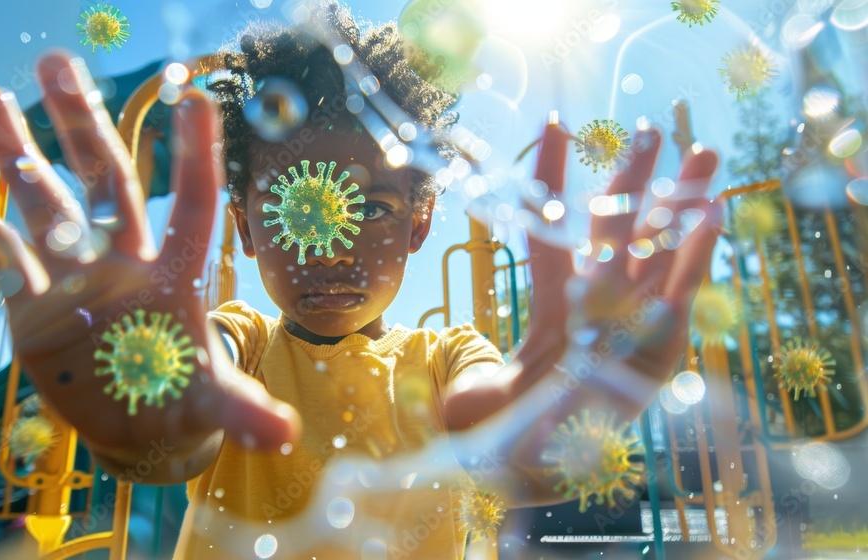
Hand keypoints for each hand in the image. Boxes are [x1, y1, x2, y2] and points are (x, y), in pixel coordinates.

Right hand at [0, 52, 299, 458]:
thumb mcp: (212, 402)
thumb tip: (284, 436)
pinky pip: (4, 253)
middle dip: (81, 125)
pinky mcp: (36, 302)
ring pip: (46, 202)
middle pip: (106, 181)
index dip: (196, 156)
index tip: (197, 98)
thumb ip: (242, 411)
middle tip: (55, 63)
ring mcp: (77, 275)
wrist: (138, 421)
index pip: (192, 203)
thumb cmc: (184, 398)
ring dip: (19, 155)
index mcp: (176, 274)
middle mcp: (126, 260)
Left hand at [441, 120, 722, 503]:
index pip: (549, 233)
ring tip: (704, 153)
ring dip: (680, 205)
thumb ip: (468, 387)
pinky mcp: (660, 350)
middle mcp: (596, 310)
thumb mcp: (477, 403)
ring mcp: (630, 326)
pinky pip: (680, 296)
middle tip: (652, 129)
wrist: (548, 478)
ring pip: (657, 254)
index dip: (550, 182)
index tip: (553, 127)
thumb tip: (434, 384)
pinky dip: (696, 256)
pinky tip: (713, 215)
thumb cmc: (512, 438)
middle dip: (635, 181)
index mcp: (554, 309)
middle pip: (616, 232)